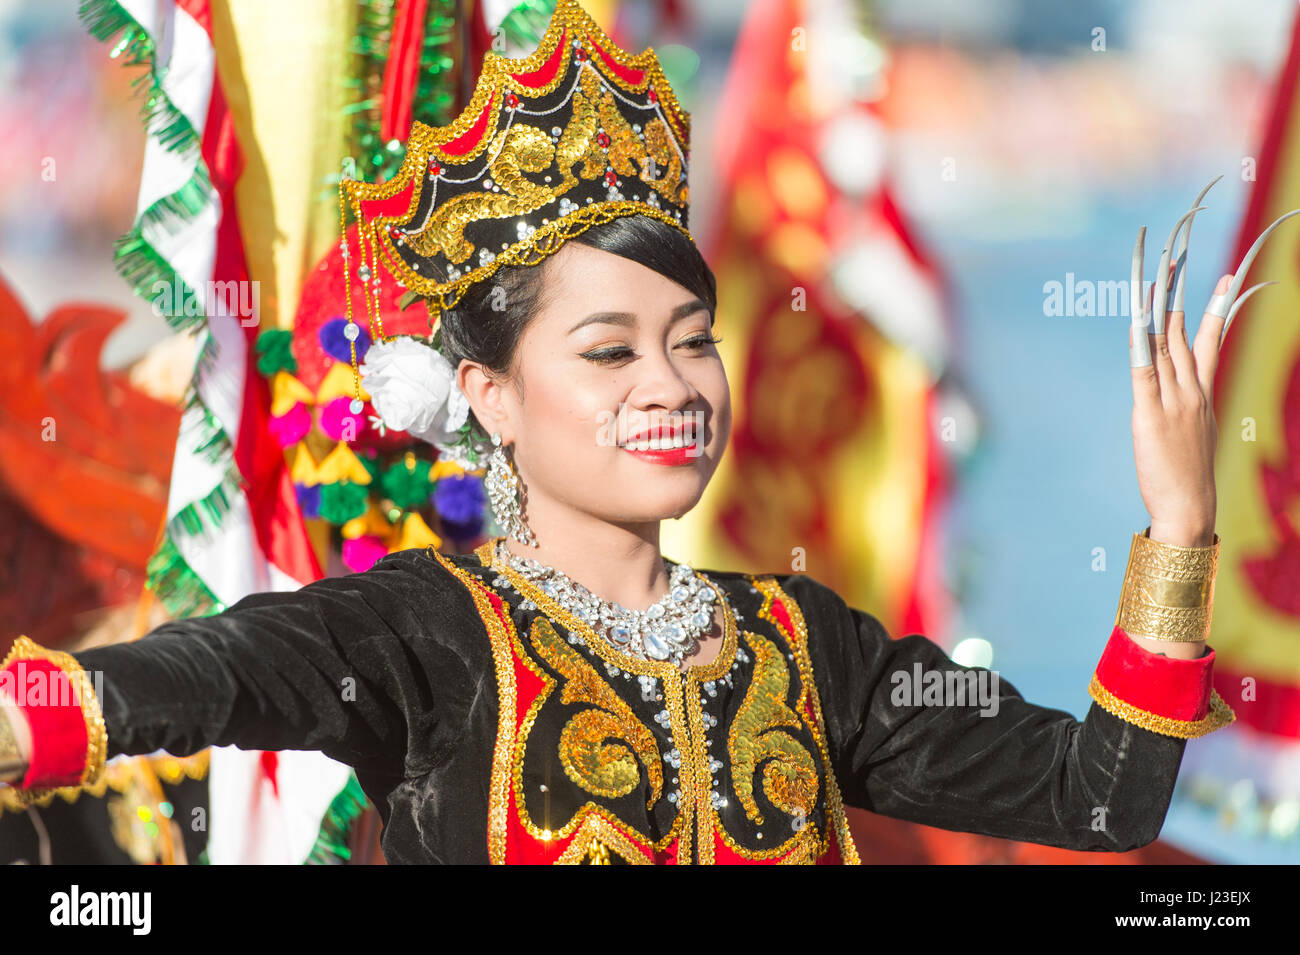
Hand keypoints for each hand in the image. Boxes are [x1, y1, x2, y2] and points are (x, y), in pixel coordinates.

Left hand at [1129, 266, 1220, 545]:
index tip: (1227, 277)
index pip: (1212, 339)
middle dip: (1178, 293)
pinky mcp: (1151, 416)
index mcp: (1203, 392)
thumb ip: (1186, 404)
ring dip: (1157, 307)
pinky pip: (1145, 373)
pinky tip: (1137, 322)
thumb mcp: (1193, 431)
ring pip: (1165, 345)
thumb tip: (1173, 389)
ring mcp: (1174, 401)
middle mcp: (1192, 390)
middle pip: (1183, 332)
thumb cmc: (1187, 474)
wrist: (1190, 507)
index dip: (1218, 306)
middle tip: (1177, 257)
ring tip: (1156, 274)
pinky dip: (1141, 346)